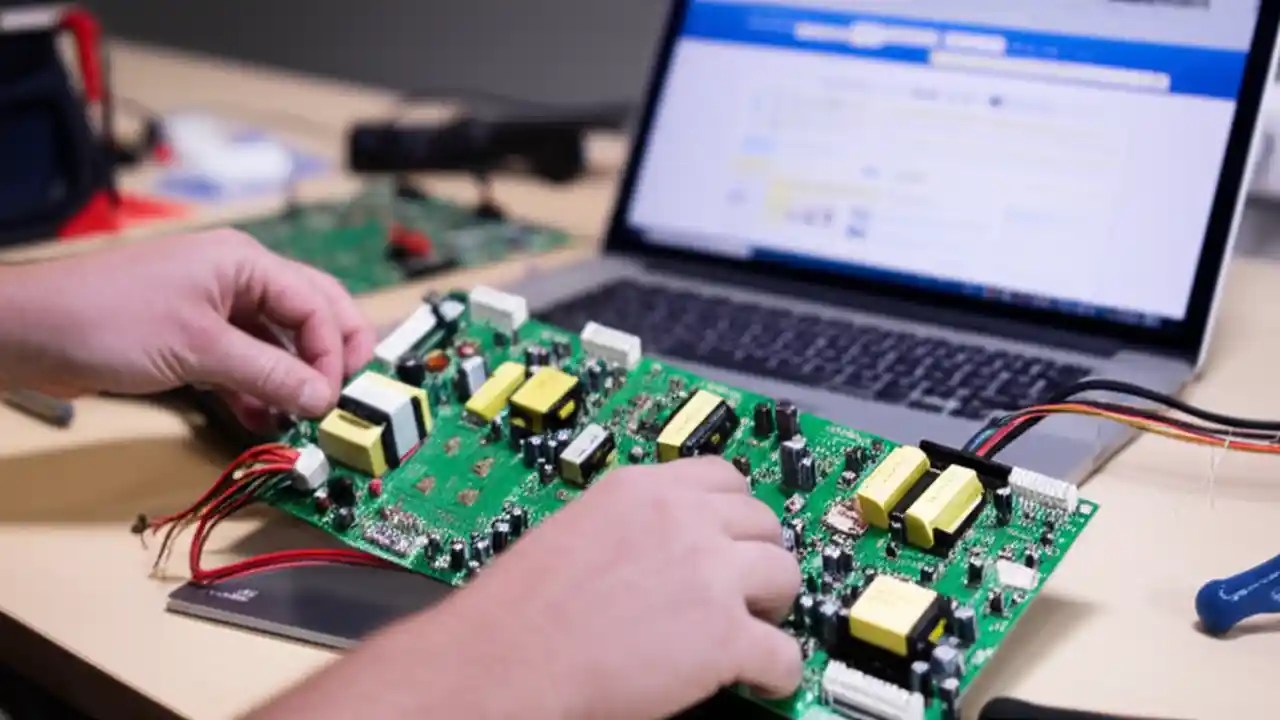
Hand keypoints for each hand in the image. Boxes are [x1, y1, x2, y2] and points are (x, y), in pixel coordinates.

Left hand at [0, 230, 374, 426]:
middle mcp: (236, 279)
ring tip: (301, 418)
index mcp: (245, 262)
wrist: (29, 334)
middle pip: (309, 317)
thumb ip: (269, 374)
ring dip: (292, 381)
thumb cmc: (104, 319)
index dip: (333, 353)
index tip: (332, 398)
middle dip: (329, 359)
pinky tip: (263, 417)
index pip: (317, 305)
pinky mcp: (193, 337)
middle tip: (343, 399)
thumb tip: (321, 397)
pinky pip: (246, 362)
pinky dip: (259, 389)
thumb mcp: (201, 349)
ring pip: (278, 344)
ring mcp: (214, 308)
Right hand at [460, 457, 802, 718]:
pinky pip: (784, 653)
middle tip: (741, 589)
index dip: (735, 512)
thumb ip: (626, 525)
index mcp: (641, 490)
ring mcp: (709, 574)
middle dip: (757, 556)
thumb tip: (656, 549)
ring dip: (772, 605)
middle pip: (763, 522)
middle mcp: (682, 520)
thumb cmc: (517, 612)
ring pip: (787, 575)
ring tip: (750, 631)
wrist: (504, 661)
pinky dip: (776, 671)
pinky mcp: (724, 636)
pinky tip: (755, 680)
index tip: (734, 534)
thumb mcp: (573, 528)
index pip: (724, 476)